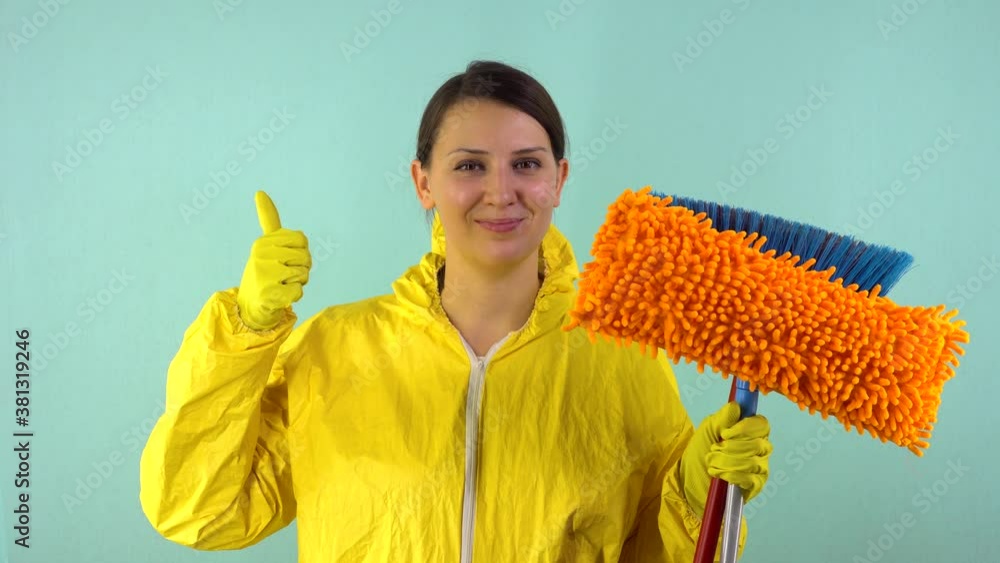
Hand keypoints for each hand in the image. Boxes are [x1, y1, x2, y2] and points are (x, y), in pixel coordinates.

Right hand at [236, 191, 311, 329]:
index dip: (300, 251)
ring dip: (297, 283)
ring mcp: (265, 274)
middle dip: (301, 269)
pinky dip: (294, 296)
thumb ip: (269, 220)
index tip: (286, 258)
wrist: (251, 306)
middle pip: (306, 257)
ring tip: (280, 285)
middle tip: (284, 276)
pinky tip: (279, 296)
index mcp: (264, 241)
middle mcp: (261, 254)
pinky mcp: (270, 293)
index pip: (301, 239)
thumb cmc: (266, 272)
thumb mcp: (267, 245)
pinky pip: (299, 291)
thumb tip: (260, 191)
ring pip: (304, 274)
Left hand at [679, 402, 771, 515]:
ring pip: (753, 463)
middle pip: (758, 444)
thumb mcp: (708, 429)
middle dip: (731, 448)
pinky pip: (751, 479)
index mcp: (751, 431)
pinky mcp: (755, 485)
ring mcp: (760, 467)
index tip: (724, 434)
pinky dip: (732, 475)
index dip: (744, 429)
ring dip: (727, 462)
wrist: (690, 476)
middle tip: (714, 448)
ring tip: (711, 461)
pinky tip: (719, 474)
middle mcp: (760, 448)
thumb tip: (735, 406)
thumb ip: (723, 418)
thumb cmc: (701, 450)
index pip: (761, 425)